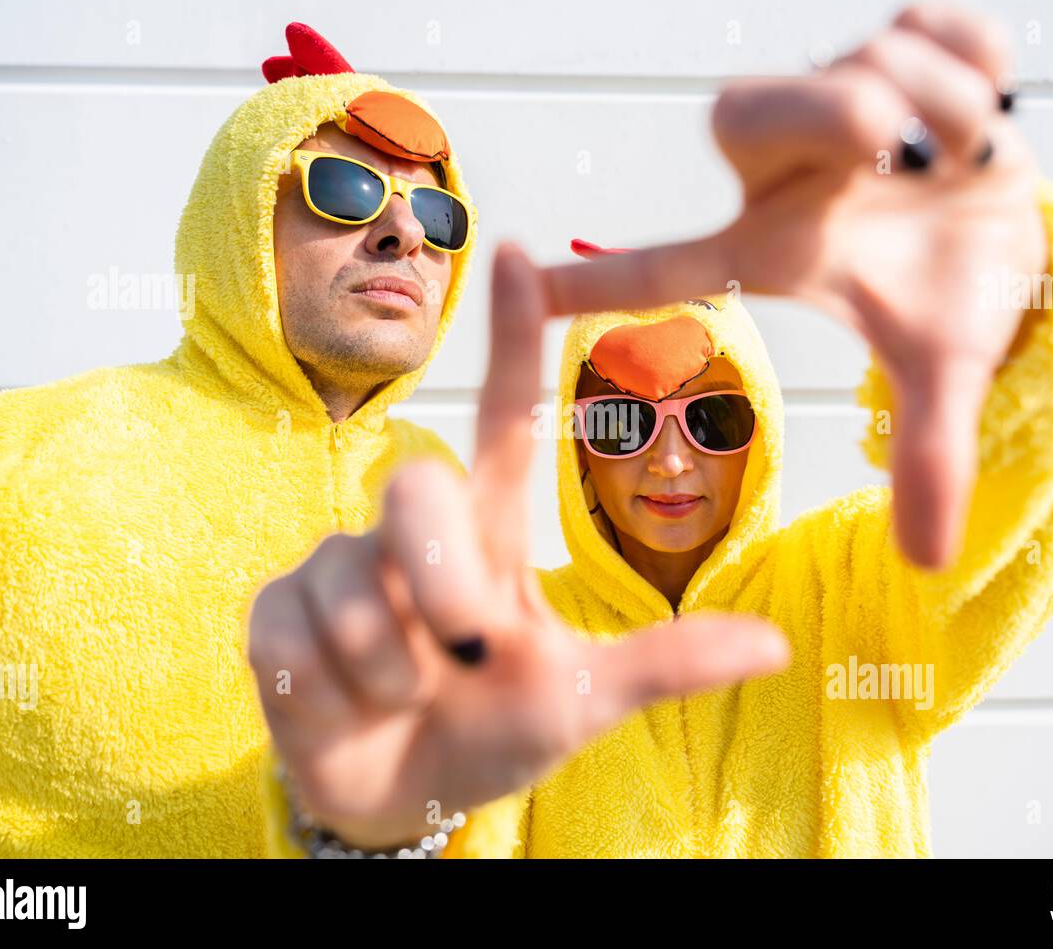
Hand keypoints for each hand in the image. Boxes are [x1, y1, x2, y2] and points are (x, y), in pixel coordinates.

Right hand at [248, 244, 790, 849]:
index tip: (522, 254)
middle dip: (441, 576)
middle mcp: (410, 534)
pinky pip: (296, 635)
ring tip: (404, 696)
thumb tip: (778, 645)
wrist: (402, 798)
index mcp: (489, 537)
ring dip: (392, 670)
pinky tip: (345, 705)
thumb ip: (666, 664)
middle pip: (418, 488)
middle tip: (462, 653)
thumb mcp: (586, 700)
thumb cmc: (498, 731)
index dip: (511, 339)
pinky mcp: (274, 610)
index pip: (501, 422)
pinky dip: (334, 692)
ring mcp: (338, 567)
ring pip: (358, 588)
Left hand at [541, 1, 1046, 568]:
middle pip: (740, 118)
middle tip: (905, 162)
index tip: (517, 272)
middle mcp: (785, 171)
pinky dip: (979, 62)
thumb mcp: (940, 368)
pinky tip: (981, 109)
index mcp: (775, 248)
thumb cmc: (950, 292)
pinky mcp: (895, 38)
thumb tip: (928, 561)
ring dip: (945, 117)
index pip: (666, 266)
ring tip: (959, 162)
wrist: (1024, 221)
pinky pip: (936, 24)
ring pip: (867, 70)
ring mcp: (835, 94)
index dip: (596, 277)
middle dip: (841, 120)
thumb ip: (928, 455)